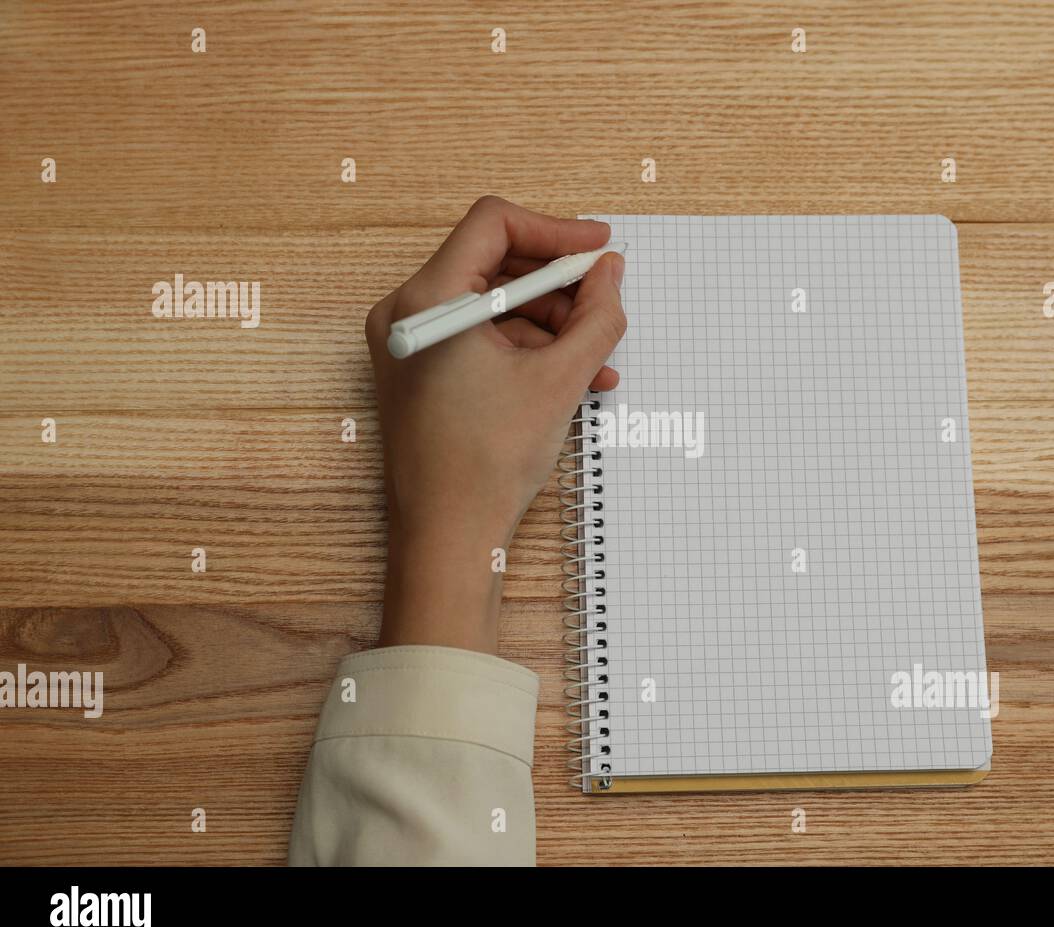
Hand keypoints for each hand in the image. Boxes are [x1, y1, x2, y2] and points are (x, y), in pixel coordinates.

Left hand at [364, 196, 626, 652]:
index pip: (494, 225)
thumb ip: (597, 315)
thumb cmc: (485, 465)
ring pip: (491, 304)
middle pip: (493, 263)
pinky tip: (570, 377)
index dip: (555, 230)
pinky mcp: (419, 372)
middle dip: (557, 285)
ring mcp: (409, 344)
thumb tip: (610, 271)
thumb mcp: (560, 379)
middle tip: (603, 302)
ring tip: (595, 359)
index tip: (598, 248)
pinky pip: (478, 337)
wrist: (448, 537)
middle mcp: (406, 314)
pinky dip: (525, 349)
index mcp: (428, 302)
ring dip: (550, 323)